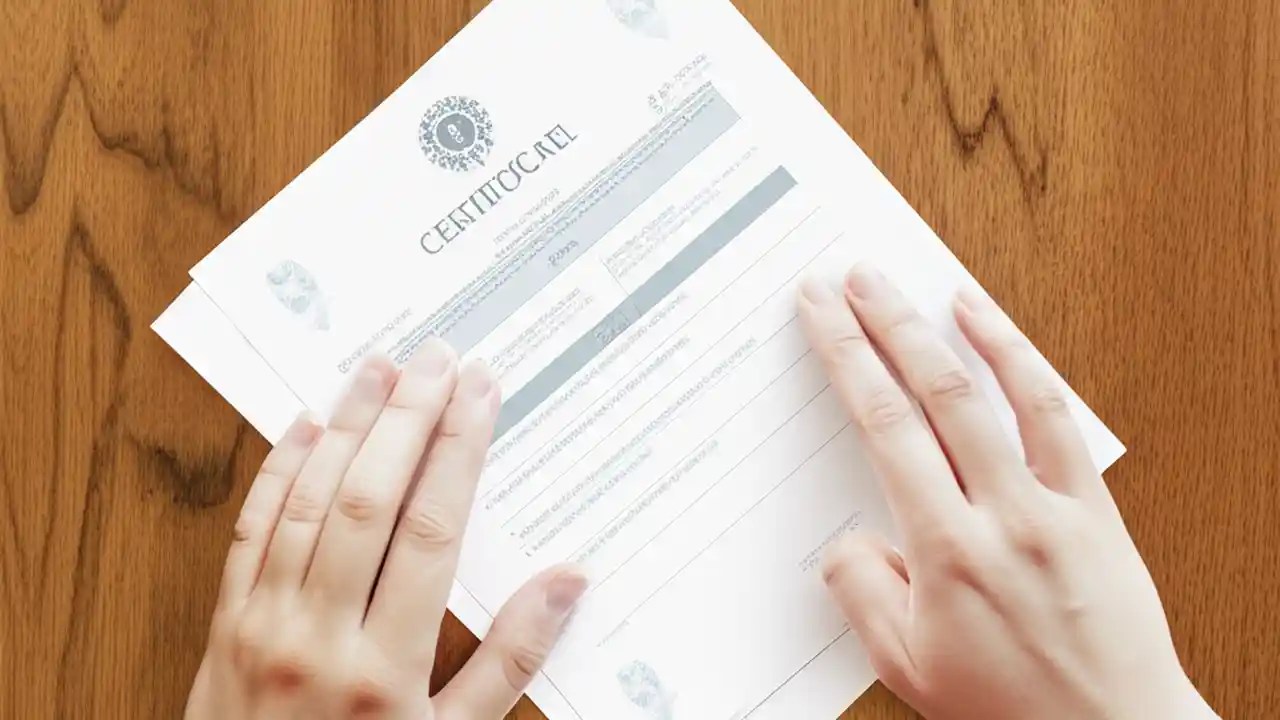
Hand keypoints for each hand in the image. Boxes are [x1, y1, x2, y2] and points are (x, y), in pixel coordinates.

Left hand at [186, 342, 586, 718]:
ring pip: (306, 501)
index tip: (481, 393)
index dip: (459, 451)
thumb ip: (509, 661)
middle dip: (408, 418)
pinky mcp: (225, 623)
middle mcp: (319, 634)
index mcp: (385, 669)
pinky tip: (306, 426)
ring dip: (345, 427)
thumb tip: (568, 582)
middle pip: (368, 500)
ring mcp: (264, 624)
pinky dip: (277, 472)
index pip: (430, 531)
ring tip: (379, 369)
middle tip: (438, 358)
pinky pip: (249, 531)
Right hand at [798, 265, 1216, 719]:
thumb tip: (850, 537)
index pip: (885, 428)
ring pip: (1004, 394)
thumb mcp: (905, 668)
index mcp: (947, 552)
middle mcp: (1004, 515)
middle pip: (936, 394)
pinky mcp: (1096, 510)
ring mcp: (1056, 506)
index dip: (848, 358)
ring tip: (922, 288)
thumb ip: (863, 593)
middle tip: (854, 279)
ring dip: (958, 331)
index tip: (824, 313)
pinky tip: (1002, 339)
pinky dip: (1027, 370)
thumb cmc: (1007, 709)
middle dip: (887, 325)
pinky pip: (1060, 422)